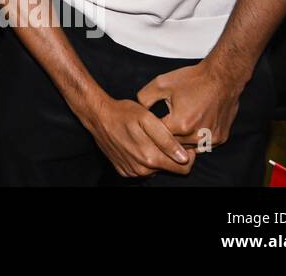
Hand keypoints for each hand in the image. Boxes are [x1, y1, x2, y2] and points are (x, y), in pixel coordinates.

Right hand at [80, 95, 194, 177]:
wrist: (97, 116)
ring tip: (150, 138)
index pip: (183, 168)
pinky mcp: (124, 170)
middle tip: (165, 136)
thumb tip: (183, 157)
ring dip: (157, 156)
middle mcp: (141, 170)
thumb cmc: (124, 114)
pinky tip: (138, 143)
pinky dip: (144, 158)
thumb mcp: (148, 119)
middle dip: (172, 155)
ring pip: (155, 169)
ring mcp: (131, 171)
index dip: (188, 155)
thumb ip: (167, 140)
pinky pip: (142, 169)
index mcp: (150, 157)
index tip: (183, 142)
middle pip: (169, 168)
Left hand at [136, 59, 244, 150]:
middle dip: (165, 137)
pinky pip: (202, 146)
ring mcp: (210, 139)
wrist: (221, 77)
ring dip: (180, 140)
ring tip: (176, 125)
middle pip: (172, 145)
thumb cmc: (191, 80)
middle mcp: (196, 136)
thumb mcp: (160, 84)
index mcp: (180, 125)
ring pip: (187, 148)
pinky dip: (194, 140)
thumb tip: (137, 111)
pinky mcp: (220, 139)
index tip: (148, 123)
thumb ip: (144, 99)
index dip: (151, 130)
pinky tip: (190, 127)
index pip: (158, 137)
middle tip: (161, 125)